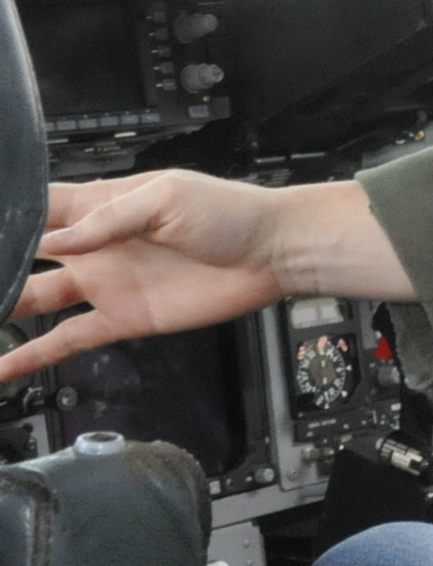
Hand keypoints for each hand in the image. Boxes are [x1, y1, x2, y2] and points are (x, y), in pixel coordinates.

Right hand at [0, 174, 409, 380]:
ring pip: (36, 299)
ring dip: (4, 310)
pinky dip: (32, 356)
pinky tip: (3, 368)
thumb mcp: (169, 197)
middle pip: (25, 254)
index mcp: (102, 205)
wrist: (273, 252)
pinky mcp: (122, 318)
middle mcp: (95, 245)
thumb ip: (111, 218)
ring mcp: (106, 283)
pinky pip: (67, 339)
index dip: (5, 214)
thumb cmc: (230, 212)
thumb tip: (56, 240)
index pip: (39, 207)